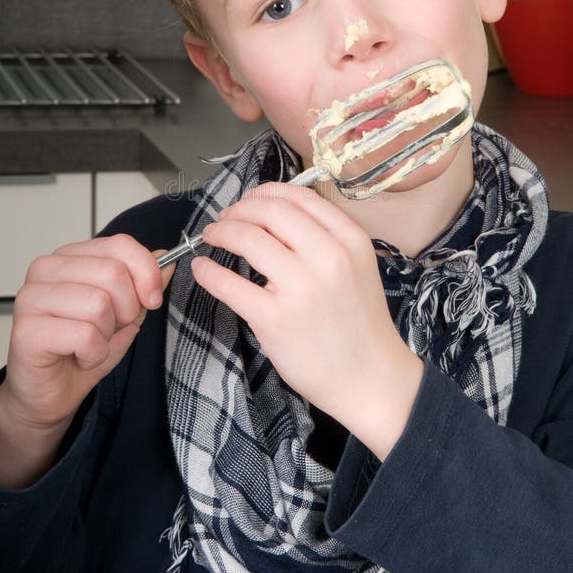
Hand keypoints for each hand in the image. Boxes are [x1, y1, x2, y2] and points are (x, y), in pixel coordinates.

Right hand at [2, 234, 174, 429]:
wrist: (52, 392)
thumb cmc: (83, 349)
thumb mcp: (126, 312)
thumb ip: (145, 284)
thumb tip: (165, 258)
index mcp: (69, 256)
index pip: (120, 244)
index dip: (147, 273)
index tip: (152, 299)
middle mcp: (45, 269)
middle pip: (113, 273)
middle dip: (127, 309)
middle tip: (110, 329)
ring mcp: (31, 297)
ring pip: (99, 304)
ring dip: (107, 334)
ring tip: (90, 343)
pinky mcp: (27, 330)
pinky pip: (85, 335)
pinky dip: (94, 354)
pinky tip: (80, 357)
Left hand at [192, 183, 422, 458]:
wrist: (370, 379)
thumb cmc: (360, 323)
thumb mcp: (358, 267)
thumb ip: (326, 238)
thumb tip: (275, 215)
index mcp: (350, 239)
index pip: (299, 197)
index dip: (265, 193)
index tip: (250, 200)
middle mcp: (328, 256)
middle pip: (270, 211)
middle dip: (239, 209)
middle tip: (225, 218)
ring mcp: (301, 287)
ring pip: (247, 238)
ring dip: (221, 231)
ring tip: (212, 236)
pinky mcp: (275, 319)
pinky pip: (229, 284)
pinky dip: (208, 271)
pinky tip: (202, 268)